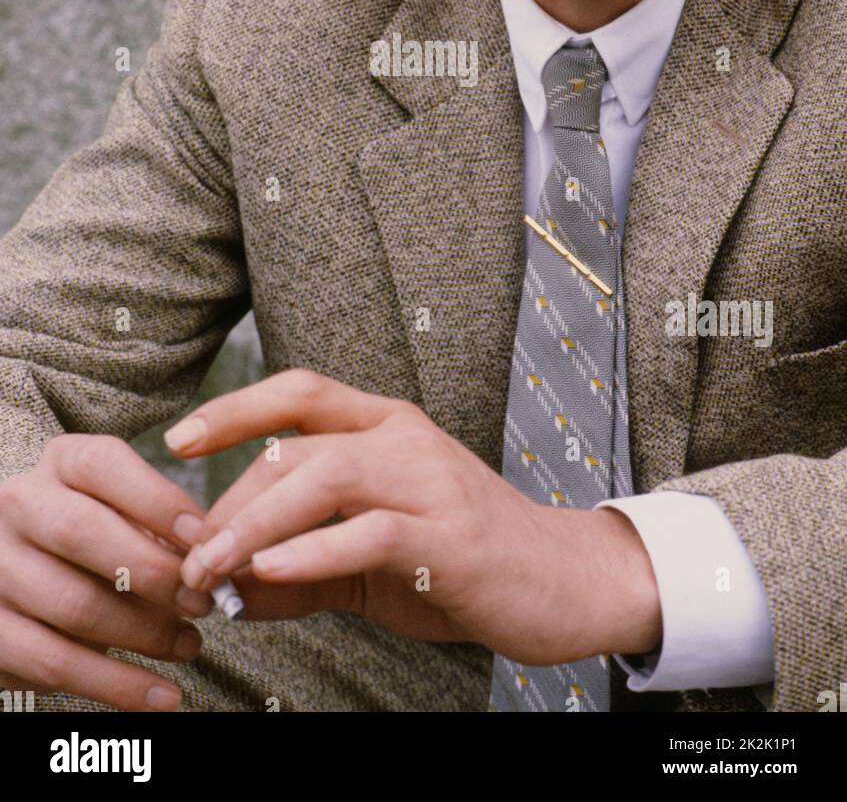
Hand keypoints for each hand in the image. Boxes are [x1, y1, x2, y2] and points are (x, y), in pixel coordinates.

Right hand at [0, 434, 215, 710]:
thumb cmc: (98, 538)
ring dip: (144, 633)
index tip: (208, 539)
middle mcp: (17, 505)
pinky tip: (161, 695)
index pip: (102, 464)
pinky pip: (56, 663)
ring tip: (189, 645)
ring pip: (73, 603)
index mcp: (59, 462)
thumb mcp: (121, 512)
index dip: (159, 501)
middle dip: (154, 572)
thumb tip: (214, 556)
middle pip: (82, 532)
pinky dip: (118, 685)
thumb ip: (159, 526)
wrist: (22, 575)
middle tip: (203, 601)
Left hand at [166, 370, 661, 663]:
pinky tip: (270, 575)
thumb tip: (227, 587)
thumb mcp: (372, 558)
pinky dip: (311, 552)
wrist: (565, 582)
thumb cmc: (461, 562)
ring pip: (324, 477)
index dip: (235, 409)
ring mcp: (430, 481)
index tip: (177, 439)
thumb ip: (303, 563)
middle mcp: (406, 438)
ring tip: (211, 569)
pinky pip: (369, 533)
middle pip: (297, 444)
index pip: (300, 392)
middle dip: (229, 501)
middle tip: (187, 557)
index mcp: (387, 426)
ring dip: (255, 525)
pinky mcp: (449, 537)